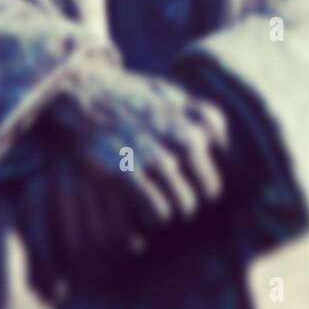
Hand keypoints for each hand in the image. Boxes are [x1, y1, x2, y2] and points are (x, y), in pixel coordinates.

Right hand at [44, 67, 230, 261]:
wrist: (82, 92)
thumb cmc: (127, 97)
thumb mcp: (166, 91)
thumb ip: (195, 111)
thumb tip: (222, 138)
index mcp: (192, 115)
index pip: (226, 154)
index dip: (222, 168)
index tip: (207, 174)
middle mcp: (179, 134)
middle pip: (210, 187)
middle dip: (200, 196)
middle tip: (187, 197)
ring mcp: (153, 153)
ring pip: (186, 203)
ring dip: (177, 211)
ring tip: (168, 208)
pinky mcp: (127, 170)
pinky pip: (157, 210)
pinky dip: (155, 217)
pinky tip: (147, 212)